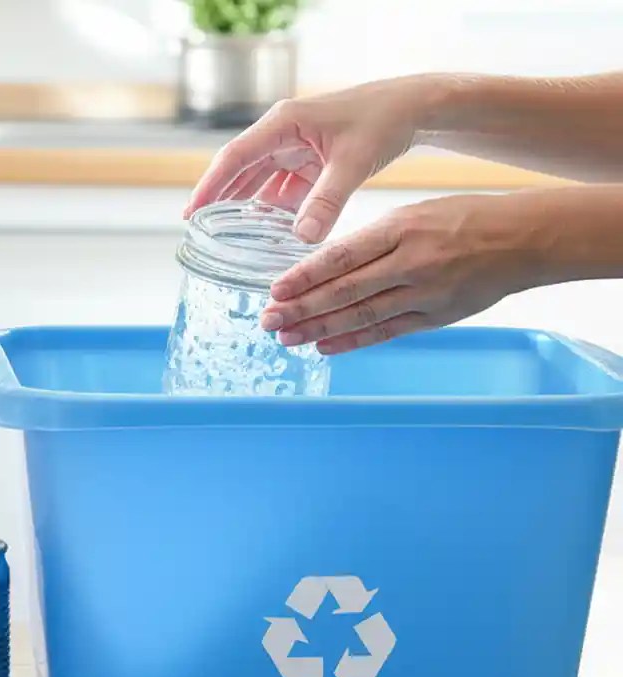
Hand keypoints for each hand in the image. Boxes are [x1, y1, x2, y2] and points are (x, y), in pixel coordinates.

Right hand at [184, 75, 448, 243]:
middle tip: (198, 230)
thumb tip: (303, 238)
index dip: (211, 185)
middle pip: (240, 170)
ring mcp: (294, 148)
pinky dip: (274, 211)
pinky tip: (265, 233)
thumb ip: (327, 201)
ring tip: (224, 237)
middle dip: (219, 198)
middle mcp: (282, 133)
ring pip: (260, 182)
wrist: (412, 109)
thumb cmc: (383, 121)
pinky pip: (283, 190)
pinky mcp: (308, 162)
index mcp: (284, 122)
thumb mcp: (353, 162)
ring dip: (245, 207)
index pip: (236, 156)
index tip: (192, 212)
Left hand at [259, 193, 544, 353]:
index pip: (341, 257)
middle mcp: (409, 264)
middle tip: (268, 321)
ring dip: (319, 329)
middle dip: (301, 309)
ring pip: (361, 316)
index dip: (304, 277)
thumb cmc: (461, 219)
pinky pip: (386, 332)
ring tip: (287, 338)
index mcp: (399, 230)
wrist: (522, 240)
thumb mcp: (411, 214)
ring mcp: (423, 294)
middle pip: (344, 291)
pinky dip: (352, 340)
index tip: (274, 290)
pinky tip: (324, 346)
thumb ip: (370, 241)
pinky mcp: (435, 317)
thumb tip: (323, 266)